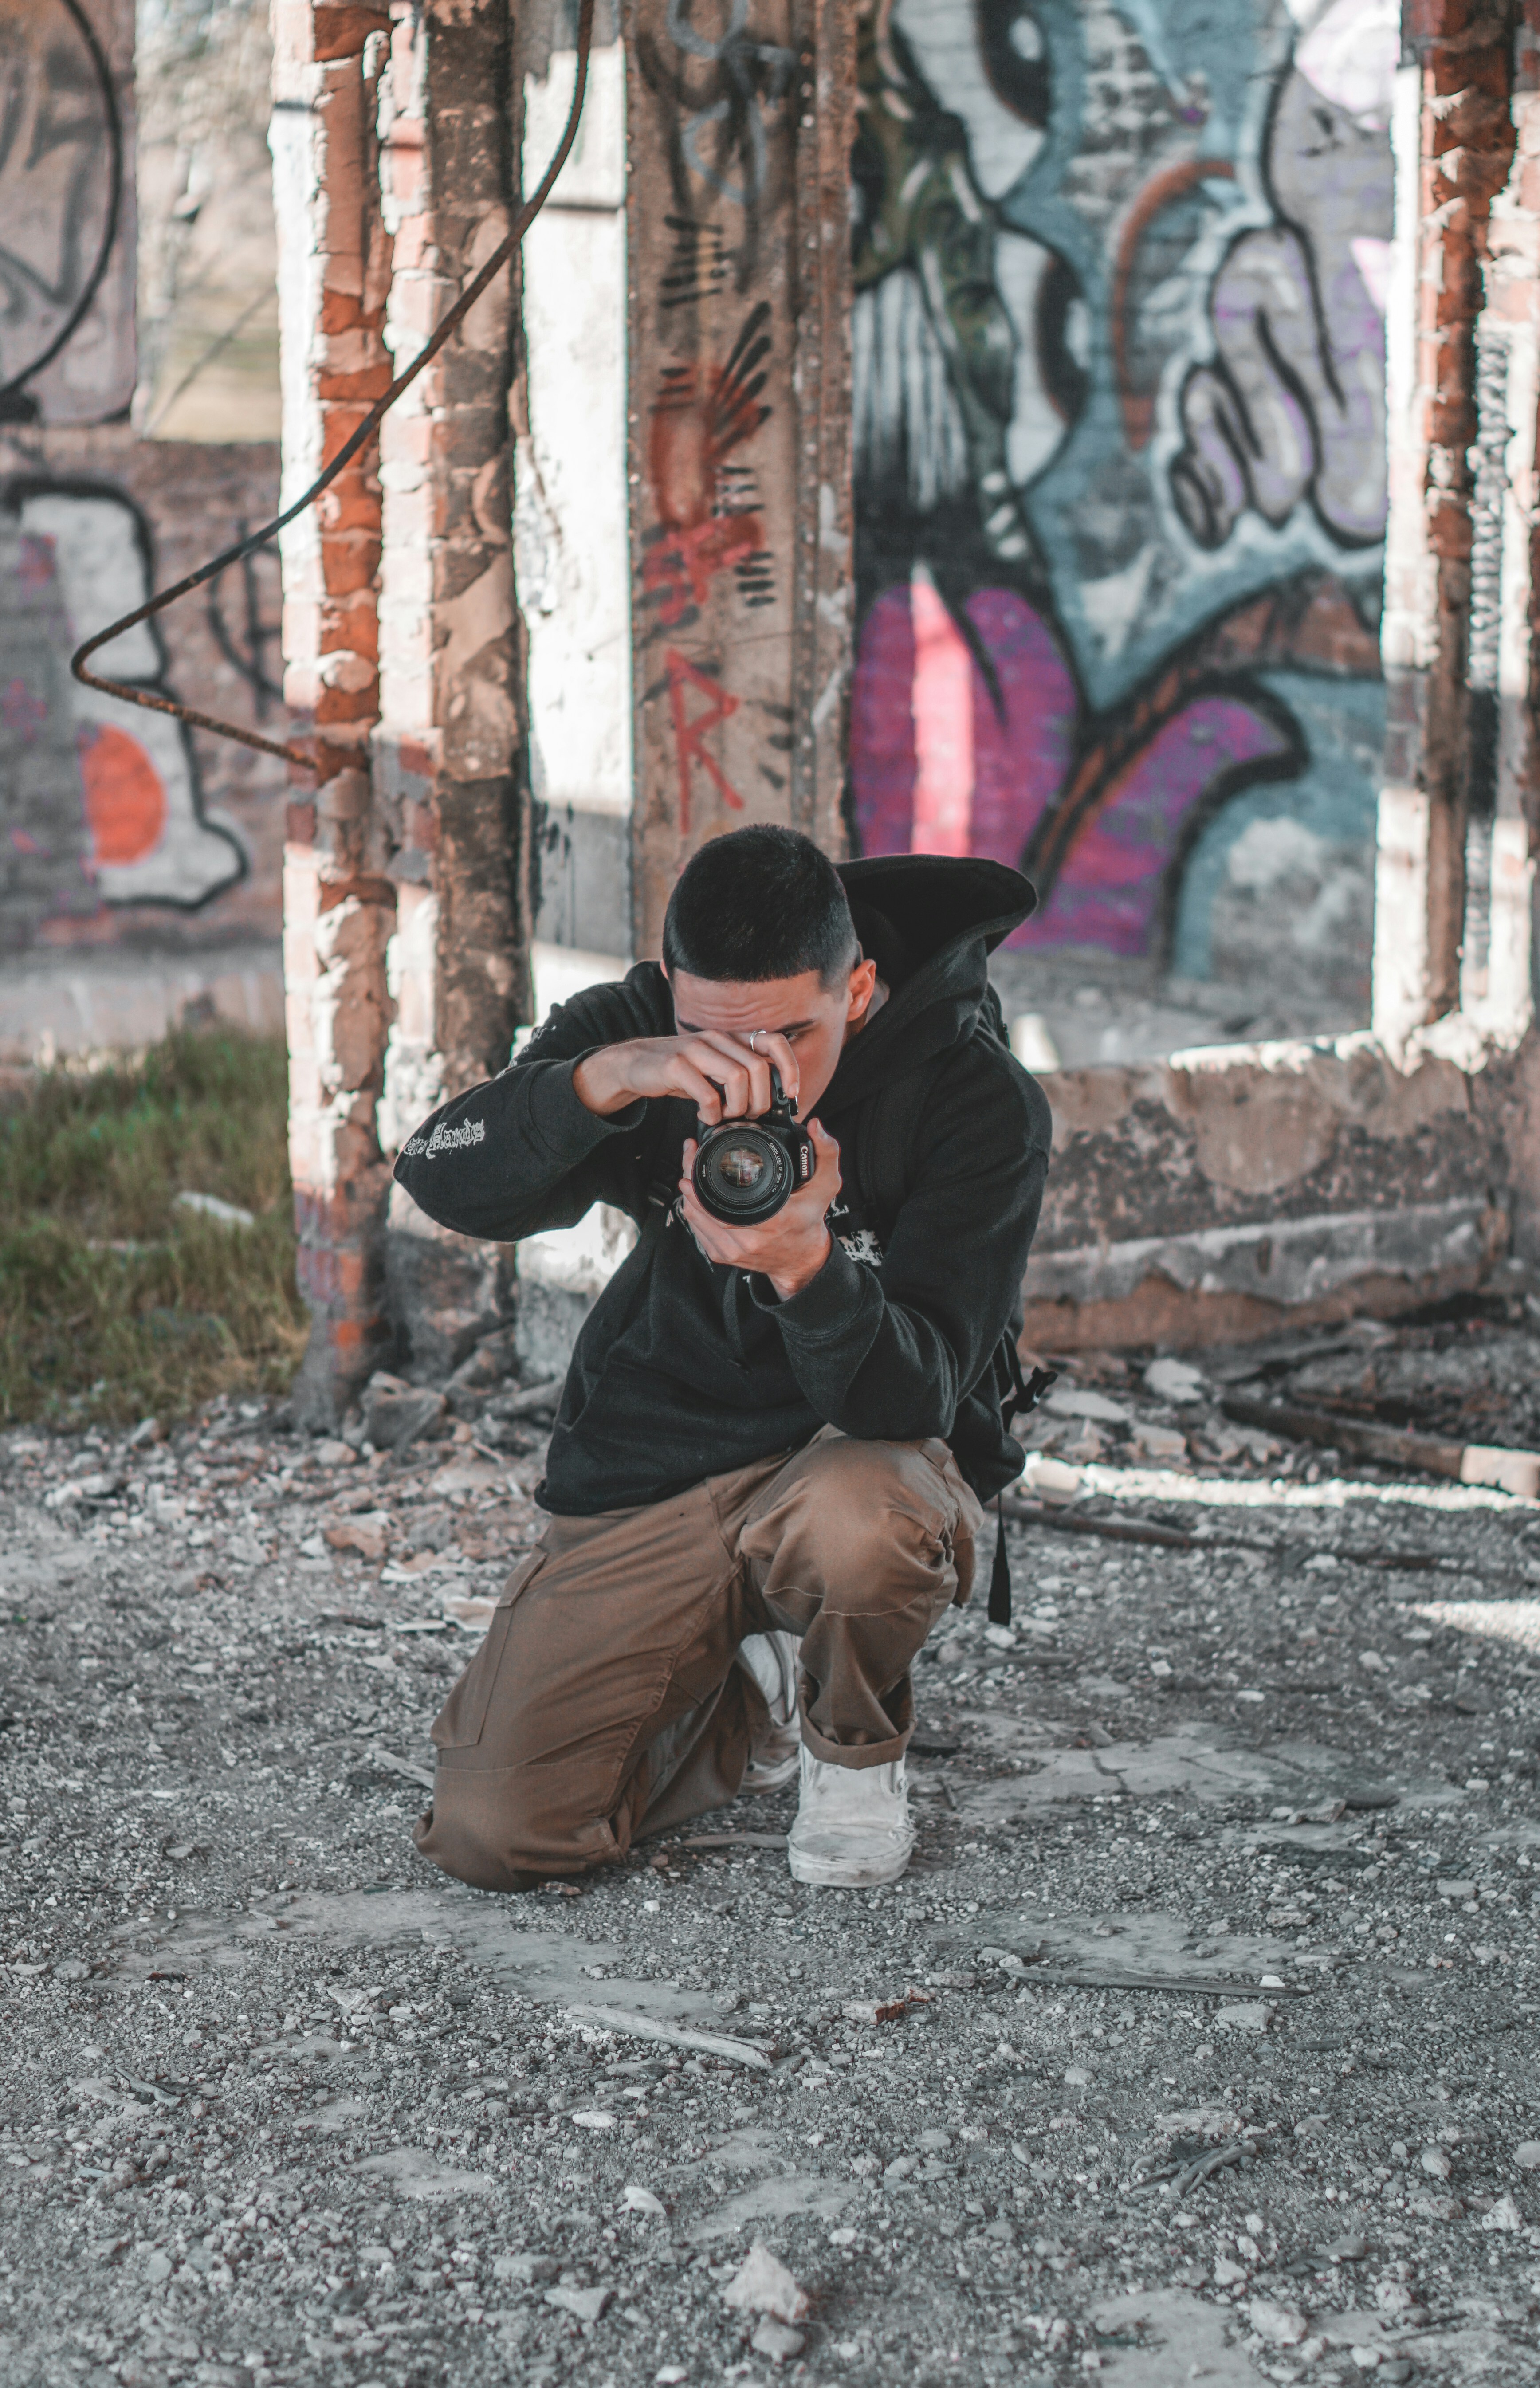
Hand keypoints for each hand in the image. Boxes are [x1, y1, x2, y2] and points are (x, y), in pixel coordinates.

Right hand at [573, 1028, 799, 1122]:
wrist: (633, 1064)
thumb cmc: (679, 1072)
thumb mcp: (713, 1069)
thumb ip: (739, 1077)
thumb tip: (771, 1101)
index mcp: (730, 1038)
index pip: (773, 1041)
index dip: (789, 1066)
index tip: (791, 1093)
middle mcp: (716, 1038)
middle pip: (758, 1067)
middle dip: (760, 1100)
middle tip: (748, 1116)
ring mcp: (695, 1049)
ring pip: (738, 1077)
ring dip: (737, 1107)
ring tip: (726, 1117)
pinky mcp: (675, 1065)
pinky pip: (707, 1093)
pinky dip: (712, 1113)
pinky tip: (705, 1117)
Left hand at [679, 1118, 840, 1299]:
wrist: (803, 1260)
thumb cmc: (810, 1220)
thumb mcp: (827, 1185)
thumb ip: (827, 1153)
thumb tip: (816, 1126)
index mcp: (770, 1222)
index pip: (720, 1199)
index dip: (701, 1173)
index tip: (696, 1151)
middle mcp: (747, 1240)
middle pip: (700, 1205)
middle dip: (689, 1174)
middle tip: (690, 1152)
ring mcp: (731, 1251)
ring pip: (694, 1218)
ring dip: (687, 1192)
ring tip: (688, 1168)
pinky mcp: (722, 1256)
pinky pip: (697, 1231)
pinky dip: (692, 1211)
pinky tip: (692, 1193)